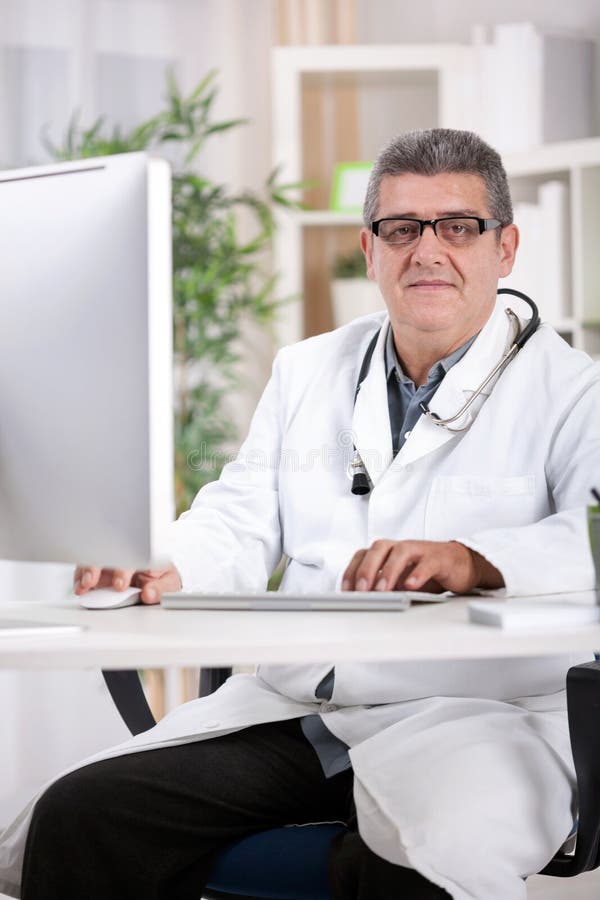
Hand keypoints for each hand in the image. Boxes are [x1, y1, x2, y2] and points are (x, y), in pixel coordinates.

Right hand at [73, 563, 181, 604]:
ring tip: (83, 585)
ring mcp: (108, 560)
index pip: (130, 554)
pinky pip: (85, 570)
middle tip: (92, 581)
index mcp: (141, 553)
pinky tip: (79, 587)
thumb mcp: (170, 582)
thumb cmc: (162, 575)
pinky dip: (80, 578)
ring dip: (85, 571)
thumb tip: (148, 594)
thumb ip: (160, 589)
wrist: (156, 573)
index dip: (122, 570)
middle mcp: (122, 554)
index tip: (120, 584)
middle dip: (97, 568)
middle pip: (106, 553)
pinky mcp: (97, 570)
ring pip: (93, 559)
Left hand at [341, 540, 503, 593]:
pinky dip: (417, 574)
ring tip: (383, 589)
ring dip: (389, 571)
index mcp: (387, 551)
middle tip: (361, 590)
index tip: (346, 591)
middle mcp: (401, 547)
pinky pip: (426, 563)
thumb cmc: (426, 571)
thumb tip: (363, 602)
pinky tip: (410, 586)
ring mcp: (420, 550)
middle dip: (367, 569)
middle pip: (378, 549)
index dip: (352, 571)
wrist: (460, 564)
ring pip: (401, 552)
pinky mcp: (438, 557)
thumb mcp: (399, 581)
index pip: (362, 554)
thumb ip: (383, 587)